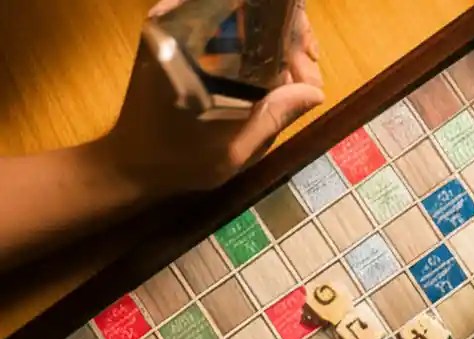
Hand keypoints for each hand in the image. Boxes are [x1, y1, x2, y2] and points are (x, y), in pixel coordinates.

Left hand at [100, 0, 324, 196]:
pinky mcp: (175, 35)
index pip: (261, 14)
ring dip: (275, 42)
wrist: (131, 162)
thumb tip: (315, 90)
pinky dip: (252, 44)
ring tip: (291, 81)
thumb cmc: (181, 162)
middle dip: (289, 39)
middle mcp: (182, 24)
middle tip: (304, 81)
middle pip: (255, 10)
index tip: (307, 71)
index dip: (295, 35)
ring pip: (244, 16)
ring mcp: (177, 25)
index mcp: (195, 48)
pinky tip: (270, 72)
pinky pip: (225, 25)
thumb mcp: (234, 148)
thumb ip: (273, 115)